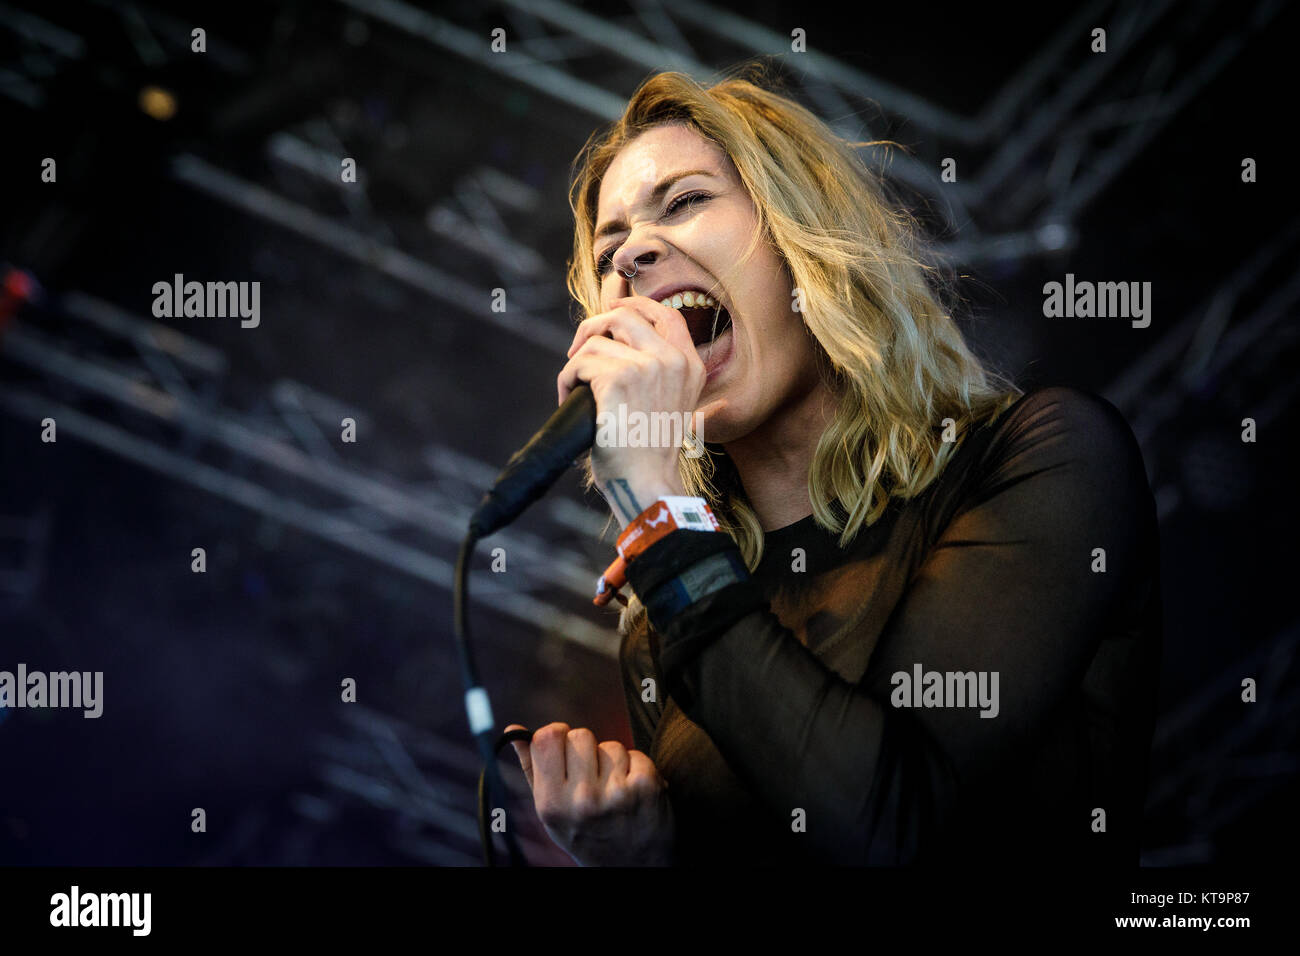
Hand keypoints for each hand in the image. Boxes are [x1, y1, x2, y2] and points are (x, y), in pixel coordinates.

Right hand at [506, 721, 673, 865]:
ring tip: (612, 789)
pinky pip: (636, 754)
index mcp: (552, 803)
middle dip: (586, 750)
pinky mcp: (646, 788)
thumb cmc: (585, 834)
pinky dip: (637, 768)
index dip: (557, 736)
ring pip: (610, 745)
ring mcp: (616, 794)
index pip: (547, 736)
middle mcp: (582, 799)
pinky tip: (633, 791)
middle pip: (580, 735)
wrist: (631, 868)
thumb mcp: (551, 811)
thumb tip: (514, 730)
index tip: (564, 749)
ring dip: (613, 761)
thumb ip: (532, 769)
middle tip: (591, 776)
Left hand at [557, 296, 702, 516]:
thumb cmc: (650, 453)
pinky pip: (578, 364)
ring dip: (575, 366)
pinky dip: (566, 381)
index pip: (666, 313)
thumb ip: (662, 374)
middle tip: (577, 353)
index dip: (634, 304)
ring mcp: (647, 367)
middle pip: (624, 315)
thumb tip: (627, 345)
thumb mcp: (672, 406)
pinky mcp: (618, 379)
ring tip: (575, 393)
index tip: (610, 311)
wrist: (647, 484)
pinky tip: (568, 400)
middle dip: (592, 327)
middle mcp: (673, 360)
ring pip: (595, 343)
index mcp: (690, 365)